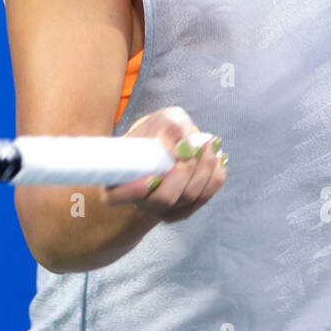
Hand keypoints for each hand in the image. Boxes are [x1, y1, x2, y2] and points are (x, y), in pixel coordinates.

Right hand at [104, 106, 226, 222]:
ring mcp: (162, 210)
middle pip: (165, 198)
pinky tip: (216, 158)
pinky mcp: (183, 210)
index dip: (131, 191)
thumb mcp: (162, 119)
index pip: (115, 196)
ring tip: (210, 145)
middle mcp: (139, 201)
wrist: (169, 141)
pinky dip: (214, 177)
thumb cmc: (159, 130)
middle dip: (185, 171)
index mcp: (118, 181)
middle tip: (195, 146)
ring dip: (204, 170)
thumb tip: (179, 148)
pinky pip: (204, 198)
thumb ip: (169, 127)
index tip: (151, 176)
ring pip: (188, 198)